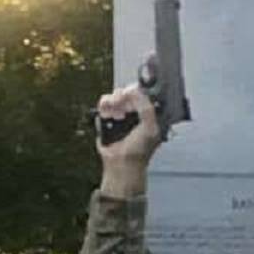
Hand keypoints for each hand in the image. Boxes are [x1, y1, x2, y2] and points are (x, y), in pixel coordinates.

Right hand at [95, 83, 160, 198]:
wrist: (122, 163)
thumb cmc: (140, 150)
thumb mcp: (150, 128)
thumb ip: (146, 108)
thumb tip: (135, 91)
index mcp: (149, 113)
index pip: (143, 93)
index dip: (137, 90)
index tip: (132, 93)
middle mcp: (135, 112)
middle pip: (127, 92)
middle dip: (123, 97)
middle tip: (123, 107)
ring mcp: (121, 114)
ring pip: (114, 96)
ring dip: (114, 103)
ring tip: (117, 116)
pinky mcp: (107, 118)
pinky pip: (103, 104)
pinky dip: (104, 107)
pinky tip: (109, 116)